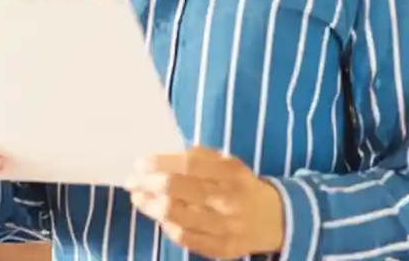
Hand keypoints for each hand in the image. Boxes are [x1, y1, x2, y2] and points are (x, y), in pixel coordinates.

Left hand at [125, 146, 282, 257]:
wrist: (276, 219)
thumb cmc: (240, 185)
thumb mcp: (228, 163)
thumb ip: (199, 158)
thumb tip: (158, 160)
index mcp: (231, 172)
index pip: (190, 165)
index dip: (161, 163)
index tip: (140, 163)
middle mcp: (229, 200)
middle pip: (179, 191)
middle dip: (148, 184)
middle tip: (132, 182)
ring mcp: (225, 226)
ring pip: (177, 216)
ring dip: (151, 206)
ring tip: (139, 199)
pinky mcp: (222, 248)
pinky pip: (185, 238)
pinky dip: (167, 226)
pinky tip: (160, 217)